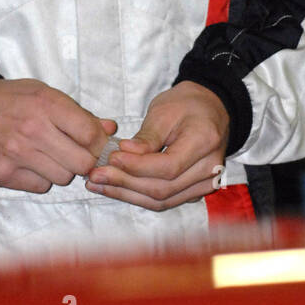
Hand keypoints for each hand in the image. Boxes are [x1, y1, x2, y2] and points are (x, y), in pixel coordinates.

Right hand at [0, 78, 116, 194]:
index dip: (100, 144)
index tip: (96, 145)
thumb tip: (110, 129)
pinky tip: (30, 164)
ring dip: (62, 170)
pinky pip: (40, 186)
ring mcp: (17, 154)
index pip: (90, 134)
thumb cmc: (8, 101)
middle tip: (74, 154)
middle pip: (82, 163)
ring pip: (63, 178)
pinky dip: (41, 178)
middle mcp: (33, 130)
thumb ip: (77, 113)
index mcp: (47, 104)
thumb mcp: (43, 94)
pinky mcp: (4, 175)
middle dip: (84, 161)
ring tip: (48, 156)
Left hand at [85, 81, 228, 210]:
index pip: (168, 167)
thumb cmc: (186, 104)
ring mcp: (204, 184)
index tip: (111, 157)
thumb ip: (146, 137)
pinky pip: (164, 200)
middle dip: (125, 183)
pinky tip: (114, 187)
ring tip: (98, 184)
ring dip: (127, 194)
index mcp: (205, 142)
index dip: (137, 166)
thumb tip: (124, 154)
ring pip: (162, 200)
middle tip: (95, 174)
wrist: (209, 109)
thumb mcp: (164, 110)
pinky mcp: (193, 191)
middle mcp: (209, 170)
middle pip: (163, 189)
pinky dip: (137, 196)